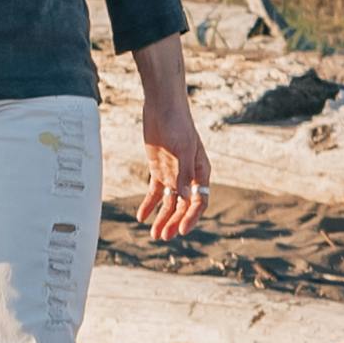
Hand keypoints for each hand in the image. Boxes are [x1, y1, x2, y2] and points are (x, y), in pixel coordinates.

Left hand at [135, 98, 210, 240]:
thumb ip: (183, 174)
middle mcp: (189, 176)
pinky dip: (149, 204)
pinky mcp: (159, 169)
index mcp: (201, 171)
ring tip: (154, 233)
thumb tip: (185, 197)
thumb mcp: (182, 149)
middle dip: (174, 221)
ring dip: (163, 217)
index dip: (192, 217)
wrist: (162, 106)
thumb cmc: (177, 124)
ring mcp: (173, 173)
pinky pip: (155, 192)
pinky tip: (142, 216)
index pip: (200, 201)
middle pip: (184, 206)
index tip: (182, 230)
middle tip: (163, 236)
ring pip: (170, 202)